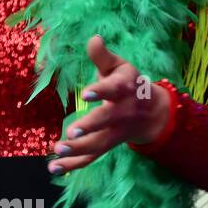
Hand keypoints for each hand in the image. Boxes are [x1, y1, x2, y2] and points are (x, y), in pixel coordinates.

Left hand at [48, 34, 171, 172]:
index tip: (86, 93)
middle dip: (90, 126)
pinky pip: (91, 158)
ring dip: (77, 149)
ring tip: (57, 149)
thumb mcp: (119, 67)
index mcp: (124, 90)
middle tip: (71, 132)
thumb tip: (93, 38)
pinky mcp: (107, 145)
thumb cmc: (129, 84)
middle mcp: (121, 113)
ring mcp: (115, 132)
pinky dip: (73, 164)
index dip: (100, 91)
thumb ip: (102, 56)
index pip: (113, 89)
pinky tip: (54, 168)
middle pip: (106, 121)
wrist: (154, 113)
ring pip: (98, 144)